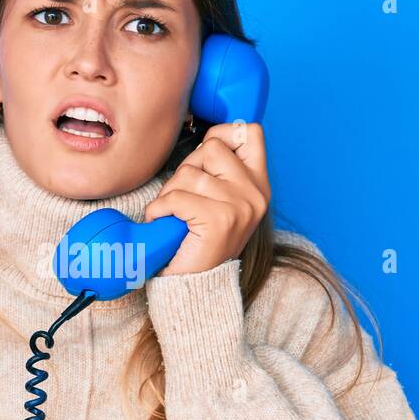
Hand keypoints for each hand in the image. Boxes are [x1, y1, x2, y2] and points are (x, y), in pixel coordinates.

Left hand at [142, 122, 270, 275]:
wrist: (197, 288)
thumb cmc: (200, 242)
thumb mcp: (220, 201)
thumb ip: (219, 171)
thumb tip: (203, 139)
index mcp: (259, 185)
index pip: (250, 132)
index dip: (221, 134)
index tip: (205, 160)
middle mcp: (256, 194)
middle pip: (211, 147)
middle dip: (187, 168)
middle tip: (183, 198)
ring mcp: (241, 206)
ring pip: (189, 173)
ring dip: (169, 193)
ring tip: (174, 216)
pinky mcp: (220, 220)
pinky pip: (176, 197)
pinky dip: (159, 209)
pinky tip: (164, 223)